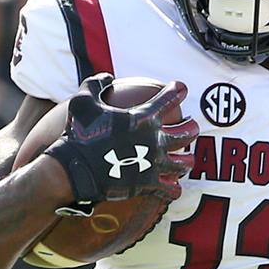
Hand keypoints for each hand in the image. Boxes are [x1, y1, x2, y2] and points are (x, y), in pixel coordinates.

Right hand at [44, 75, 195, 208]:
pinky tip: (174, 188)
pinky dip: (173, 189)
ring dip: (186, 161)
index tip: (181, 88)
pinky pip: (171, 190)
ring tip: (186, 161)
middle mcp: (154, 140)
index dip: (178, 91)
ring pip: (183, 164)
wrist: (75, 169)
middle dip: (192, 128)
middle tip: (192, 127)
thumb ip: (95, 84)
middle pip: (187, 133)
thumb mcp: (82, 101)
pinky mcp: (148, 184)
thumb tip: (107, 77)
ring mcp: (153, 164)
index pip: (169, 99)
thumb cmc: (79, 134)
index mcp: (142, 118)